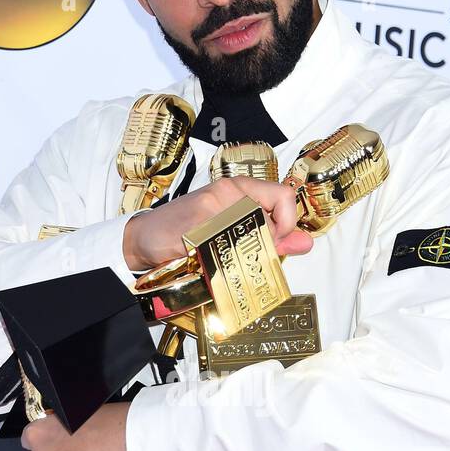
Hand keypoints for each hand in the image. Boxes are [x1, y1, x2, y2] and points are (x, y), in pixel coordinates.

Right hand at [122, 176, 314, 270]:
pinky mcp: (197, 223)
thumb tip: (306, 242)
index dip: (289, 222)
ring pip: (251, 235)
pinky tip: (205, 260)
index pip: (284, 196)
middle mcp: (228, 190)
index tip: (276, 239)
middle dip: (264, 245)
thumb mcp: (231, 228)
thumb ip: (269, 234)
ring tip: (220, 256)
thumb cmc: (186, 232)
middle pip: (271, 220)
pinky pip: (227, 247)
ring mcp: (213, 205)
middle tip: (240, 253)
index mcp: (239, 188)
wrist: (143, 238)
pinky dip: (222, 262)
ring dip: (242, 256)